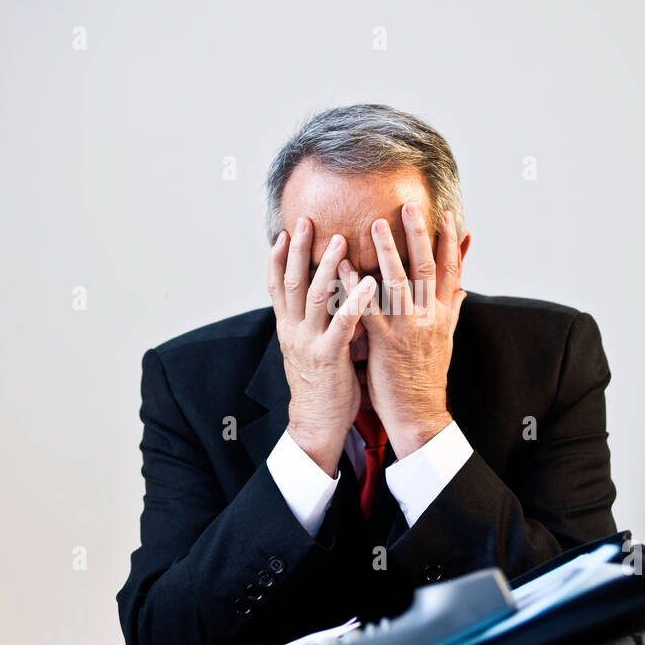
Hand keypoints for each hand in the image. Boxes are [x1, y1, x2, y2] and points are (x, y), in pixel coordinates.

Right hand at [268, 217, 376, 475]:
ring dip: (326, 264)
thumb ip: (319, 322)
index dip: (277, 258)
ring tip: (340, 238)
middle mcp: (293, 331)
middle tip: (304, 220)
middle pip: (291, 281)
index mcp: (288, 329)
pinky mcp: (329, 356)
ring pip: (313, 295)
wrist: (316, 425)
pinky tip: (367, 281)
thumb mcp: (313, 347)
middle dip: (297, 249)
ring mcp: (309, 343)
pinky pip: (342, 322)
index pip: (277, 286)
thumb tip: (328, 297)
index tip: (283, 232)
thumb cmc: (322, 385)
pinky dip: (354, 299)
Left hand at [339, 205, 466, 457]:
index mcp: (443, 314)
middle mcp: (429, 317)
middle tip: (408, 204)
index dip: (450, 241)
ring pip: (398, 283)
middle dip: (418, 234)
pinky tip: (343, 267)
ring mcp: (407, 330)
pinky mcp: (384, 345)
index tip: (448, 213)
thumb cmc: (427, 376)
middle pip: (426, 268)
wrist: (419, 413)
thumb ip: (451, 308)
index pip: (451, 269)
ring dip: (386, 251)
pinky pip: (368, 310)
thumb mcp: (445, 339)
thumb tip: (463, 287)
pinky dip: (354, 287)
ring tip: (375, 223)